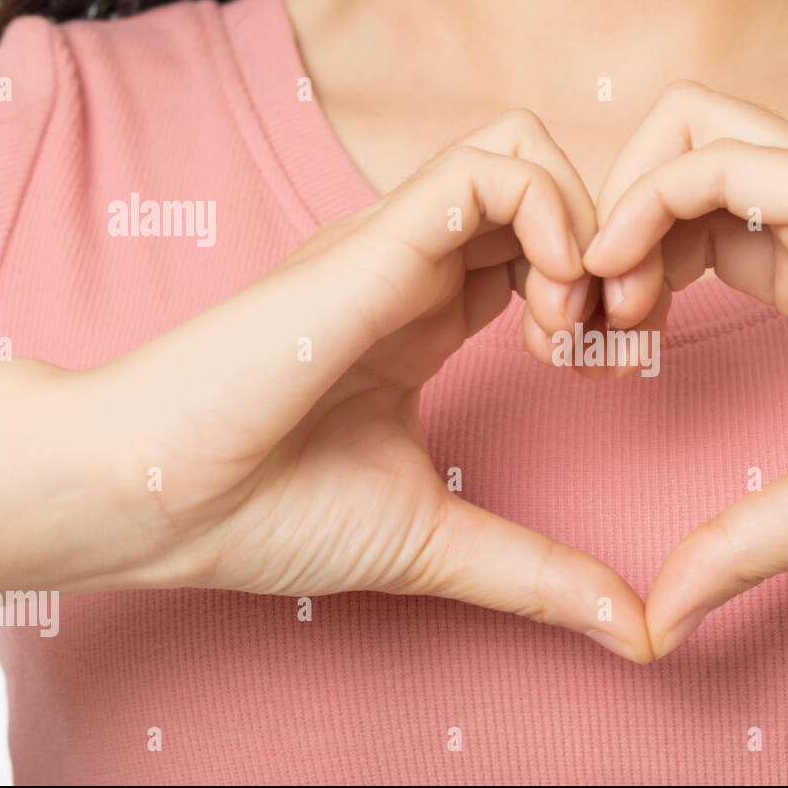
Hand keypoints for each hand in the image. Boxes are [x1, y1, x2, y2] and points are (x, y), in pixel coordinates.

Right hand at [92, 110, 649, 660]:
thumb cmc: (268, 513)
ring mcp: (393, 244)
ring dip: (585, 230)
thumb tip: (633, 633)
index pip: (541, 249)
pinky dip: (550, 221)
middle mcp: (415, 264)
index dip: (601, 294)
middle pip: (546, 185)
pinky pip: (486, 170)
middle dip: (613, 252)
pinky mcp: (372, 241)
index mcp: (427, 314)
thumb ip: (538, 574)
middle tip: (614, 340)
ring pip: (524, 154)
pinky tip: (547, 311)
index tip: (611, 370)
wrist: (153, 500)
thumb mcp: (438, 541)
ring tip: (571, 329)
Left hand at [587, 82, 787, 657]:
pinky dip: (647, 204)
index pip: (679, 233)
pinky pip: (715, 156)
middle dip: (597, 238)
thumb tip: (662, 625)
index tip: (600, 364)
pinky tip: (627, 280)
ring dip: (618, 210)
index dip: (620, 284)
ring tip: (608, 303)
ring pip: (680, 132)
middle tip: (581, 329)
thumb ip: (737, 548)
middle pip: (663, 168)